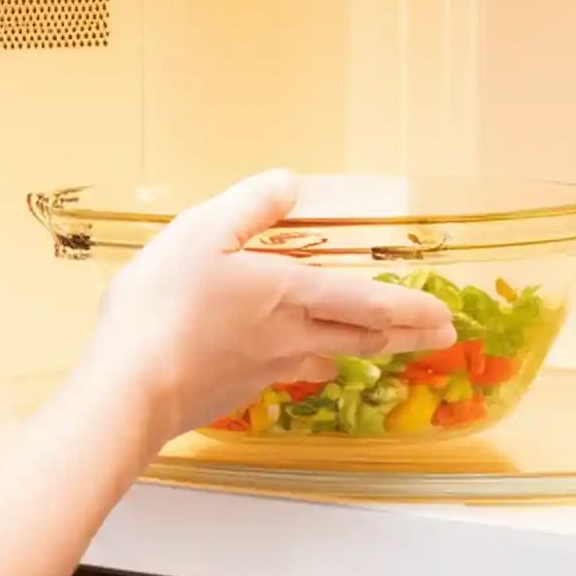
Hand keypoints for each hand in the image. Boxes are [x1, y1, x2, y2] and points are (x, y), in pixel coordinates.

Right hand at [78, 170, 456, 443]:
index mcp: (293, 295)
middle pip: (364, 338)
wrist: (130, 391)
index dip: (412, 308)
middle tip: (439, 336)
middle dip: (408, 334)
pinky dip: (310, 364)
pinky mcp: (237, 393)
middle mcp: (292, 338)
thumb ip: (250, 206)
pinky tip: (299, 363)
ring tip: (379, 346)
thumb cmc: (164, 307)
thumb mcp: (202, 233)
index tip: (445, 315)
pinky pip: (289, 374)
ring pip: (330, 358)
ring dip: (364, 350)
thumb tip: (289, 183)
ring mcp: (267, 371)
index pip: (371, 304)